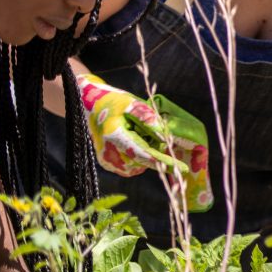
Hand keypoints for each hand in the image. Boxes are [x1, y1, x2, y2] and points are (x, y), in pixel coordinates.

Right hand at [78, 75, 211, 212]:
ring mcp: (108, 161)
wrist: (89, 105)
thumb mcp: (131, 104)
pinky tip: (131, 139)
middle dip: (154, 149)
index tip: (182, 169)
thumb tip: (164, 136)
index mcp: (114, 136)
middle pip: (144, 159)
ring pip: (140, 163)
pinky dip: (138, 155)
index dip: (165, 162)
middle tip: (145, 130)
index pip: (145, 154)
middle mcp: (109, 153)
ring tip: (134, 132)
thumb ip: (148, 118)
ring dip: (145, 151)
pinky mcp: (108, 164)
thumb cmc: (112, 102)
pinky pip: (132, 165)